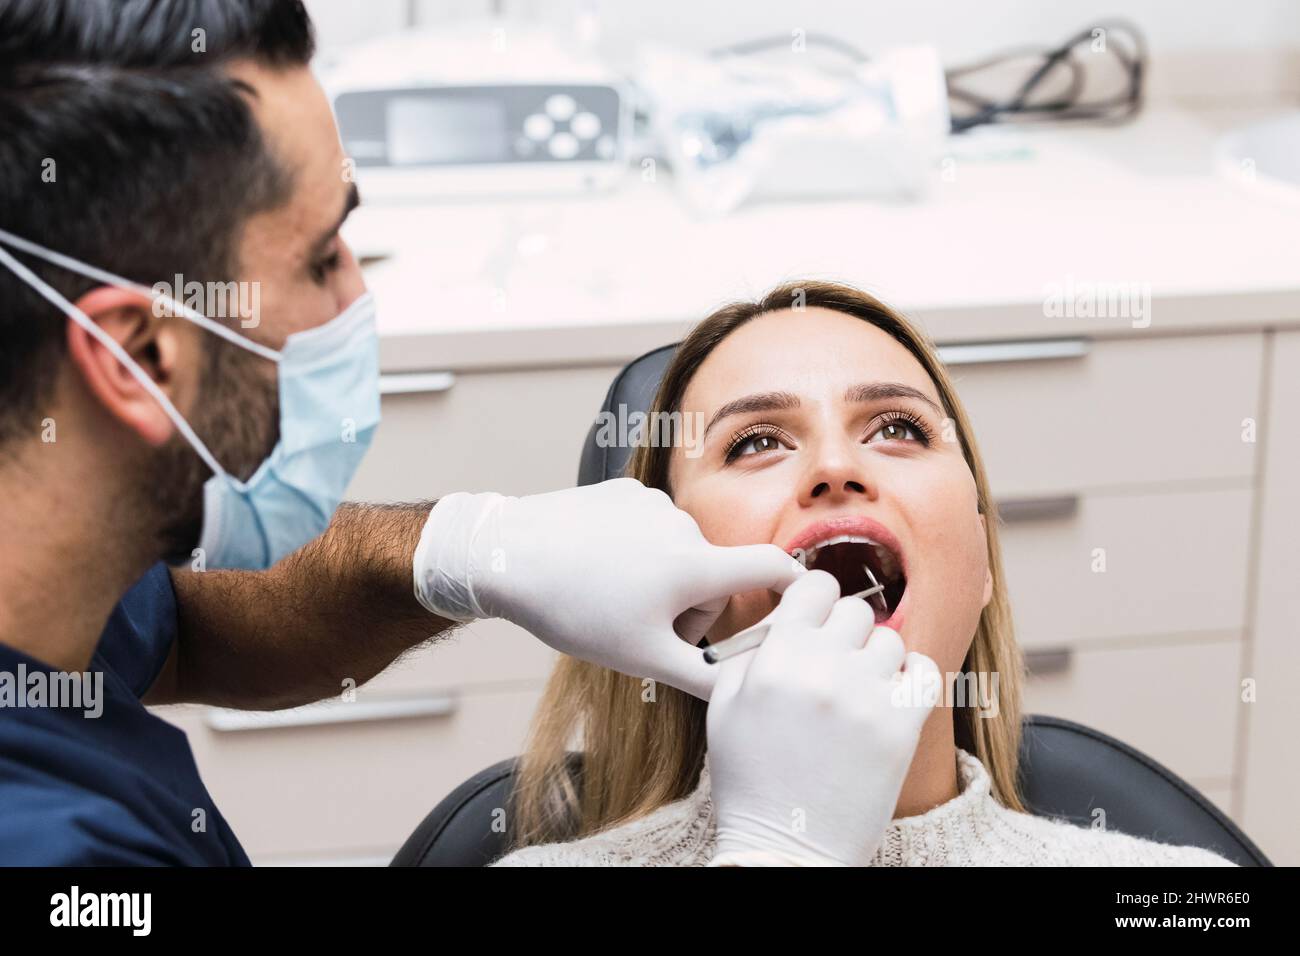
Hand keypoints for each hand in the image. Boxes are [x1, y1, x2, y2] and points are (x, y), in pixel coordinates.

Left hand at [412, 477, 804, 699]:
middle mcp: (683, 526)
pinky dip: (635, 550)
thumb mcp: (640, 657)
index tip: (803, 601)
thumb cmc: (575, 610)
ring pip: (680, 553)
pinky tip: (597, 565)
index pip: (773, 568)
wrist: (507, 556)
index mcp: (695, 566)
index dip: (796, 587)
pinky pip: (649, 528)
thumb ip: (702, 678)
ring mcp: (653, 504)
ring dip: (661, 579)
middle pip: (714, 575)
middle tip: (643, 630)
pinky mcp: (624, 491)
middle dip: (691, 606)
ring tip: (610, 596)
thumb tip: (744, 693)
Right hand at [705, 569, 941, 866]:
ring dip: (876, 659)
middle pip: (855, 610)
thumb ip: (750, 651)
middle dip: (845, 632)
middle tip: (834, 664)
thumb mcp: (724, 707)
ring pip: (890, 640)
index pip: (814, 586)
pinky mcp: (900, 726)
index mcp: (774, 659)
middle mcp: (821, 669)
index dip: (817, 599)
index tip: (818, 618)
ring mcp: (865, 696)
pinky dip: (911, 677)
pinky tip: (888, 697)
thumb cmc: (750, 779)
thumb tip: (785, 614)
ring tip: (857, 692)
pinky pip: (925, 671)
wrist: (786, 847)